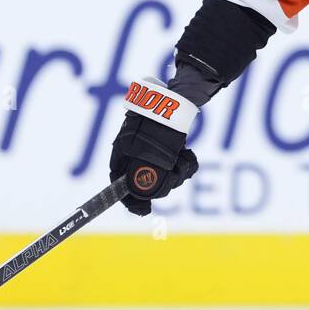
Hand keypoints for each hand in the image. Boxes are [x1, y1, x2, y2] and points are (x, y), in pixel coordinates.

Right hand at [108, 78, 198, 215]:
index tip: (143, 210)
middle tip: (175, 172)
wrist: (174, 99)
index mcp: (123, 154)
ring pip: (166, 176)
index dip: (131, 200)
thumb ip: (146, 174)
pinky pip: (178, 166)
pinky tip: (188, 154)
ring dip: (178, 173)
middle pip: (147, 183)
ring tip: (183, 159)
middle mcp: (136, 155)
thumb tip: (145, 197)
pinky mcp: (171, 149)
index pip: (120, 184)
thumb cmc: (156, 121)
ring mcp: (154, 152)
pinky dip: (186, 164)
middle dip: (165, 182)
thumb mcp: (146, 150)